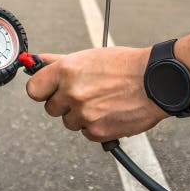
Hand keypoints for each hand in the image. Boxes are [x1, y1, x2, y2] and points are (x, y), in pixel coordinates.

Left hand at [26, 47, 166, 141]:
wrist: (156, 81)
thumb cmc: (124, 66)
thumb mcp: (88, 57)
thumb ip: (58, 62)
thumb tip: (37, 62)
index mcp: (66, 70)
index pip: (33, 89)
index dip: (42, 90)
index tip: (49, 90)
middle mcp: (72, 92)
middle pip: (51, 108)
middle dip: (64, 103)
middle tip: (85, 93)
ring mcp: (84, 114)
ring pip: (69, 121)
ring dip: (81, 115)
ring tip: (102, 101)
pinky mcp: (97, 131)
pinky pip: (86, 133)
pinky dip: (96, 126)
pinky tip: (110, 112)